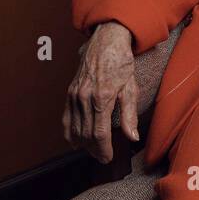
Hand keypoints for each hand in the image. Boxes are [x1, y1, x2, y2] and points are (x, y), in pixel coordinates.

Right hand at [63, 21, 139, 163]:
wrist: (106, 41)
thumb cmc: (121, 62)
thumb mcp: (131, 88)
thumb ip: (130, 115)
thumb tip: (132, 137)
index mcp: (102, 98)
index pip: (100, 134)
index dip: (103, 150)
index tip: (108, 158)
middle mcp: (85, 98)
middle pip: (85, 135)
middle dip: (94, 150)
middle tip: (102, 156)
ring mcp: (74, 95)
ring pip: (74, 129)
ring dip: (82, 144)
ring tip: (92, 150)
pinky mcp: (69, 93)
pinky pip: (66, 118)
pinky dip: (69, 132)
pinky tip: (75, 141)